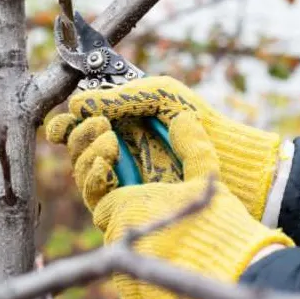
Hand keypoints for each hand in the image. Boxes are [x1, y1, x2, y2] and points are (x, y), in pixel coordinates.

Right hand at [47, 76, 281, 219]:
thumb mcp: (165, 97)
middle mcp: (120, 151)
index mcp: (126, 124)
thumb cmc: (204, 125)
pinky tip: (105, 162)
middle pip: (76, 146)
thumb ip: (125, 96)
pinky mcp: (127, 202)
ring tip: (109, 140)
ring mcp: (122, 178)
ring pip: (81, 168)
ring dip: (85, 151)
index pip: (83, 124)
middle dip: (76, 134)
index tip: (66, 117)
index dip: (68, 122)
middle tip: (98, 125)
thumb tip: (79, 102)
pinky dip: (93, 176)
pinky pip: (94, 193)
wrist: (232, 162)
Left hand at [90, 111, 293, 298]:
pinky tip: (166, 276)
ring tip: (166, 249)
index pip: (106, 199)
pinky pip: (131, 292)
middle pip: (111, 228)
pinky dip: (144, 286)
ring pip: (121, 261)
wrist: (233, 268)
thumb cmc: (217, 219)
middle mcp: (117, 238)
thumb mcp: (205, 175)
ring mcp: (124, 272)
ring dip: (138, 252)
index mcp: (126, 204)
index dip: (120, 195)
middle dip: (127, 220)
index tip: (140, 196)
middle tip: (155, 221)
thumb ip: (191, 146)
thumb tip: (184, 121)